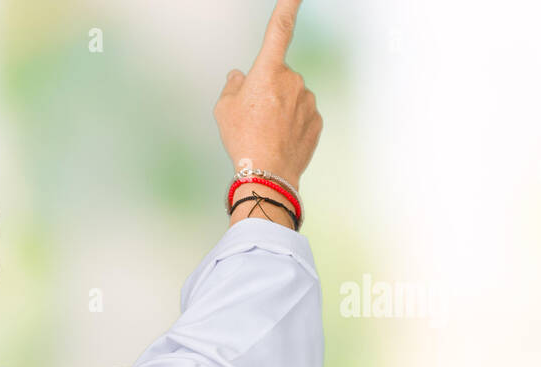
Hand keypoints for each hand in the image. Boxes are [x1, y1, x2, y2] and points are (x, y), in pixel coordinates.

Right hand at [214, 0, 321, 191]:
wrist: (267, 175)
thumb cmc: (243, 140)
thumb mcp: (223, 111)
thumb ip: (232, 87)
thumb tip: (238, 78)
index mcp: (268, 72)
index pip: (279, 30)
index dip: (288, 6)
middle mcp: (293, 80)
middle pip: (279, 77)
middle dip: (269, 90)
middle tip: (254, 117)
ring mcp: (308, 101)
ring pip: (293, 97)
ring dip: (281, 109)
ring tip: (266, 133)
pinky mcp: (316, 121)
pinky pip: (302, 116)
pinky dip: (291, 125)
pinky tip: (279, 141)